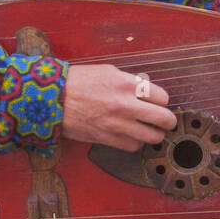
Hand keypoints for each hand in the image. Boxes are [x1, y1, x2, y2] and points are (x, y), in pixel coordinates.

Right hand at [60, 64, 176, 150]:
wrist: (51, 99)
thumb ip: (130, 82)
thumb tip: (145, 92)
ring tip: (151, 130)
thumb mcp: (108, 72)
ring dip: (154, 134)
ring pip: (152, 137)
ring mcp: (117, 124)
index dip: (162, 101)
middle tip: (166, 121)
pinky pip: (133, 146)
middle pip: (163, 118)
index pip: (162, 97)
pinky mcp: (107, 139)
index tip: (159, 103)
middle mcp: (125, 105)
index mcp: (126, 84)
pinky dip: (136, 142)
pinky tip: (132, 136)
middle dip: (168, 121)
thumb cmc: (77, 82)